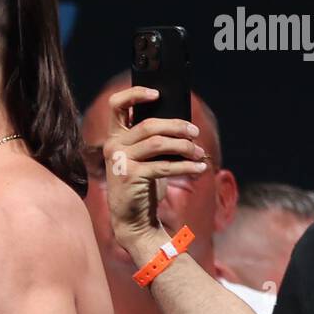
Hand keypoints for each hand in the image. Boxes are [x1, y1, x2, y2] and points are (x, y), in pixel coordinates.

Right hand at [103, 86, 207, 264]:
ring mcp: (120, 161)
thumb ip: (153, 140)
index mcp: (115, 137)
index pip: (117, 106)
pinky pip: (164, 165)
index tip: (157, 94)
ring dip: (184, 147)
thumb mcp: (145, 158)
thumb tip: (183, 125)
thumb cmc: (142, 185)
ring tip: (199, 152)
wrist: (132, 219)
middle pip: (149, 124)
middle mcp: (113, 146)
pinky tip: (199, 168)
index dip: (136, 94)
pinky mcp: (131, 176)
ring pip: (159, 143)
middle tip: (194, 132)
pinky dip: (186, 166)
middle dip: (176, 126)